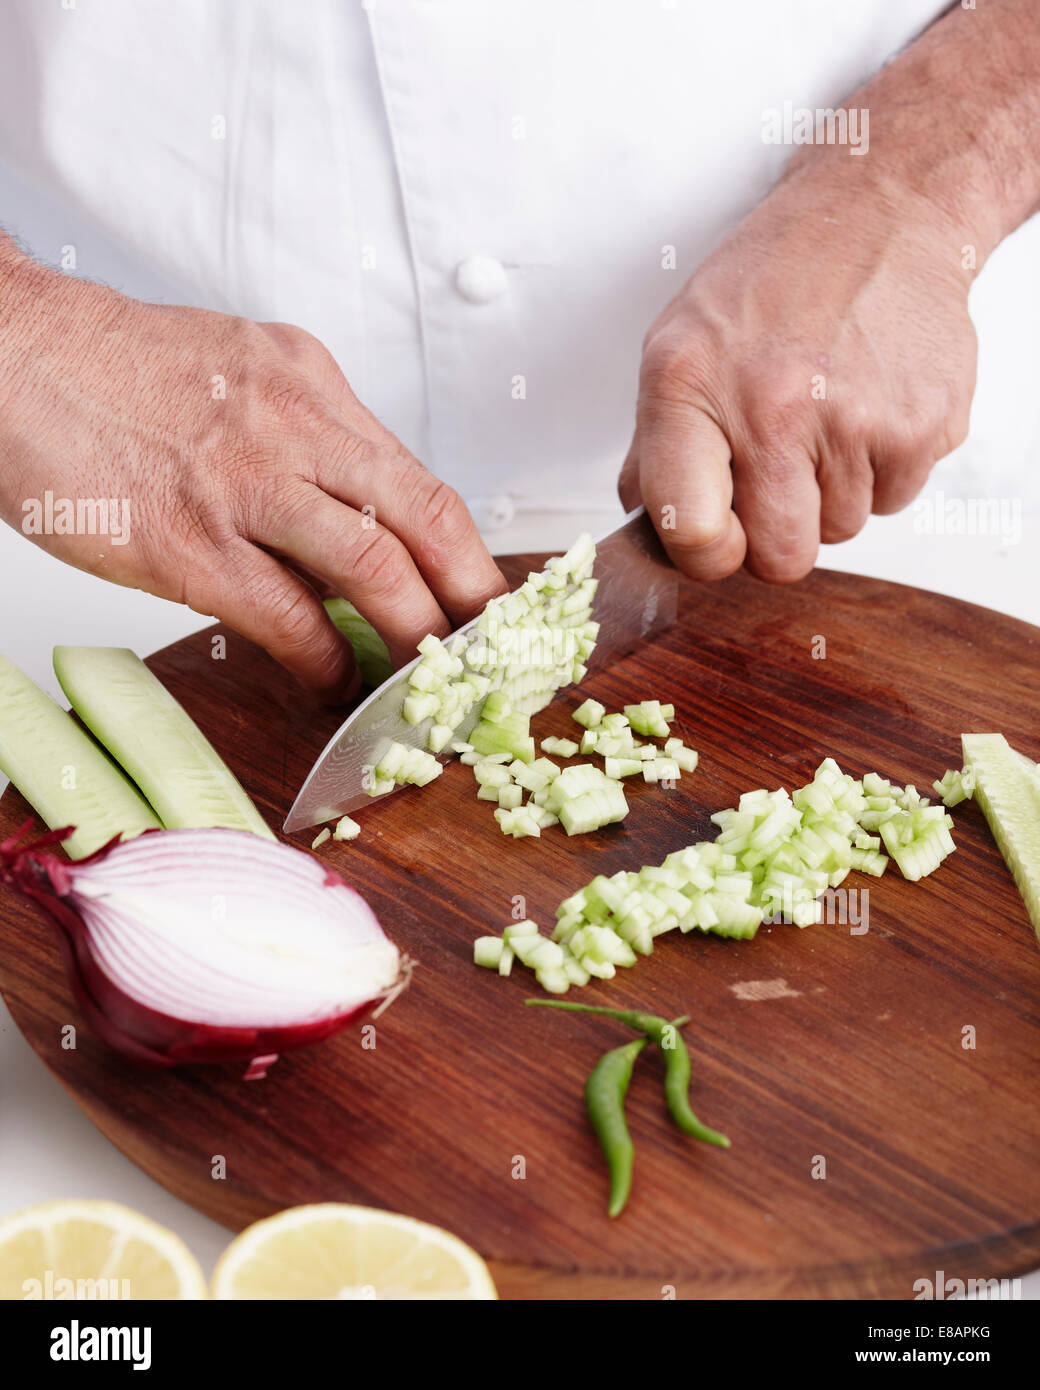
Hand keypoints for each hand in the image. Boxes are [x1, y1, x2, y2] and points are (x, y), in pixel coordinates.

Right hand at [0, 242, 505, 695]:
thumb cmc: (110, 372)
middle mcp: (292, 424)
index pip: (419, 477)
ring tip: (426, 680)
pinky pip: (286, 614)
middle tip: (490, 653)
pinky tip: (334, 686)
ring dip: (414, 635)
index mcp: (308, 384)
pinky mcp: (187, 540)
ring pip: (372, 565)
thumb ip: (299, 443)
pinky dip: (324, 662)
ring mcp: (242, 482)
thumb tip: (349, 526)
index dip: (467, 552)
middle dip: (471, 598)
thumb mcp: (234, 376)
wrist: (9, 353)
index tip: (489, 600)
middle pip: (422, 517)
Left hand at [620, 162, 977, 581]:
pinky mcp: (923, 424)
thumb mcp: (679, 344)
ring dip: (832, 492)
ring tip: (826, 415)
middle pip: (782, 559)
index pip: (693, 534)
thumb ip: (655, 446)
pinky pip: (895, 500)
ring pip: (842, 530)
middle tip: (780, 475)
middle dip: (779, 533)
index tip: (720, 537)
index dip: (708, 555)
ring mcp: (856, 419)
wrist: (880, 211)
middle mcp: (773, 406)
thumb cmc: (773, 281)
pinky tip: (868, 405)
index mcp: (691, 388)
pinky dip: (882, 469)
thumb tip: (648, 524)